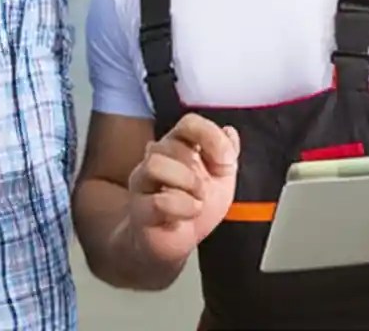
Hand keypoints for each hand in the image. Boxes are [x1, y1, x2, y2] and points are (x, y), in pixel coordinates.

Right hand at [124, 113, 239, 264]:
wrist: (175, 245)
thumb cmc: (193, 208)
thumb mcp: (221, 182)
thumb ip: (227, 156)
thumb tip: (229, 131)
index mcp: (180, 147)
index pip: (189, 123)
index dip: (210, 135)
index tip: (226, 159)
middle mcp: (157, 159)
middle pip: (172, 143)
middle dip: (199, 169)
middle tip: (205, 190)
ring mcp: (143, 183)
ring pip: (156, 164)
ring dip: (186, 183)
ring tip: (196, 200)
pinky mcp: (139, 209)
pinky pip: (158, 201)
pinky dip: (182, 208)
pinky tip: (189, 213)